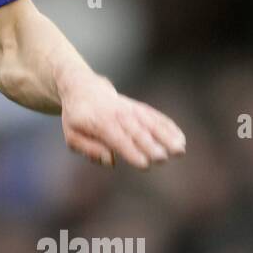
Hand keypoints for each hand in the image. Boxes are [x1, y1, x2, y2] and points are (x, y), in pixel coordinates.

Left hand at [61, 76, 185, 169]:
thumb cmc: (76, 117)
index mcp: (100, 123)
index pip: (118, 139)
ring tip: (180, 150)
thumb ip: (89, 149)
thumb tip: (110, 161)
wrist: (83, 88)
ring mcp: (131, 110)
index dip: (131, 151)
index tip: (144, 164)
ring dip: (166, 136)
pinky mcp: (139, 108)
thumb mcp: (72, 136)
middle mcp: (119, 115)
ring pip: (151, 123)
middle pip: (137, 131)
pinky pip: (155, 116)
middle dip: (151, 145)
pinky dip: (168, 126)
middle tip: (163, 159)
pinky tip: (180, 138)